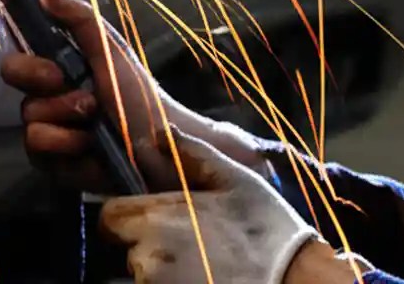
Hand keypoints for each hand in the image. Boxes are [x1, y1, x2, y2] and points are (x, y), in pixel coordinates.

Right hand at [0, 0, 174, 191]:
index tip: (57, 71)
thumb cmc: (138, 94)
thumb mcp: (112, 50)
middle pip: (16, 91)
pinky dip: (68, 145)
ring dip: (68, 120)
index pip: (17, 61)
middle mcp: (46, 100)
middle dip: (53, 93)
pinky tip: (92, 148)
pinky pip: (39, 149)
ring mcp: (46, 132)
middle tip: (87, 100)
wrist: (159, 144)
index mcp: (57, 70)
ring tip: (97, 125)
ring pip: (29, 120)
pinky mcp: (51, 164)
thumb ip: (79, 19)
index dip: (28, 65)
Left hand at [99, 128, 325, 283]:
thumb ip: (191, 153)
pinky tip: (203, 276)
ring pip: (142, 271)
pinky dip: (173, 283)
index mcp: (156, 218)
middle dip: (145, 242)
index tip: (153, 217)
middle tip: (187, 239)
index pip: (109, 217)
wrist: (295, 281)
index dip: (126, 215)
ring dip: (161, 267)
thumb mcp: (233, 179)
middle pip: (124, 247)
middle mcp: (148, 257)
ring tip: (201, 260)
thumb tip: (158, 134)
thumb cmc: (266, 229)